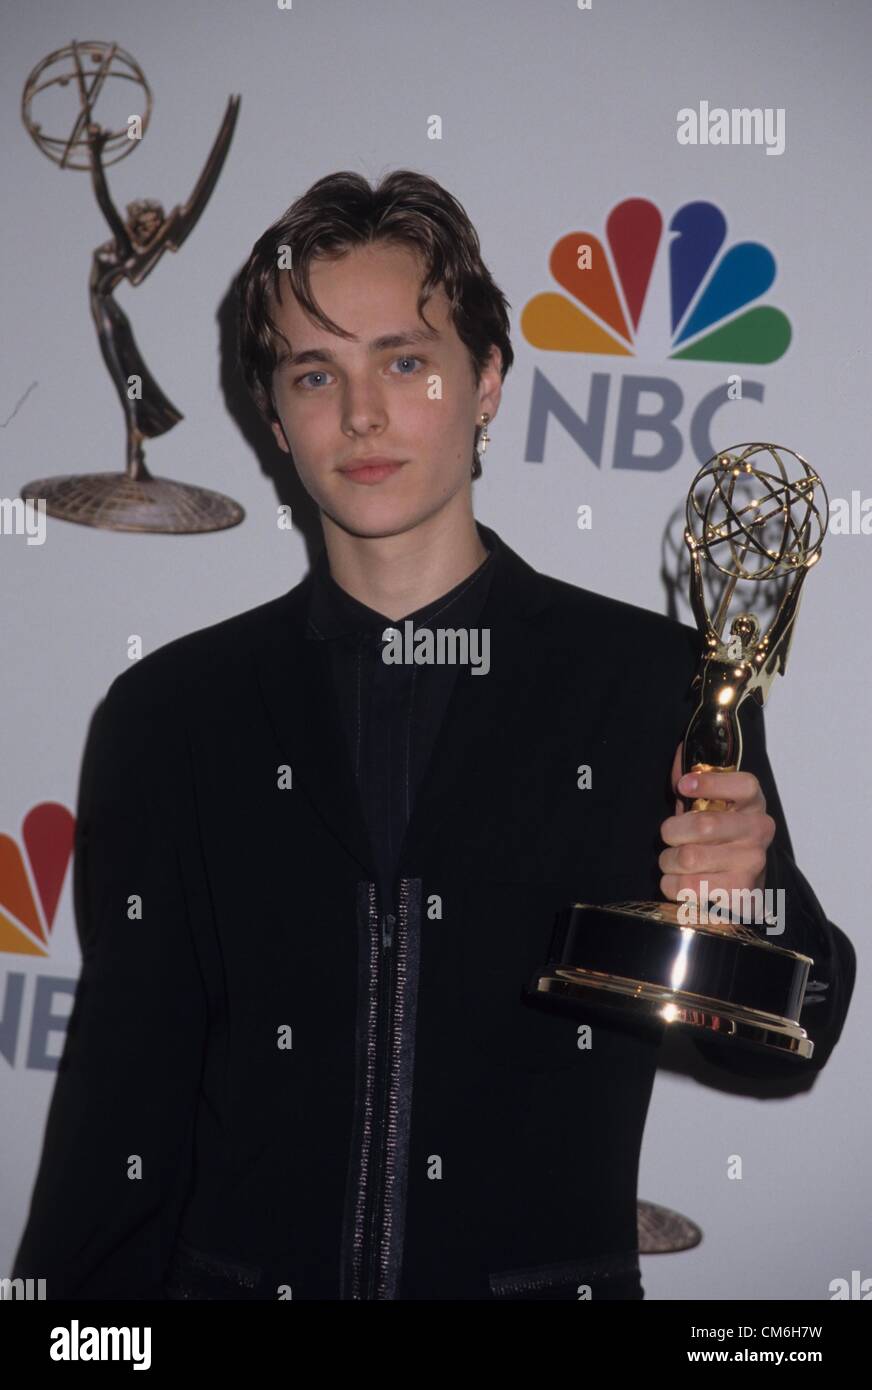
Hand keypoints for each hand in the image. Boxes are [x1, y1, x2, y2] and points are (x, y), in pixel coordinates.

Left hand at [659, 741, 775, 906]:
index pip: (743, 785)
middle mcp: (758, 831)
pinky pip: (688, 887)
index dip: (710, 783)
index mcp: (752, 803)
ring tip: (673, 861)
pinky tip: (679, 881)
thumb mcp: (707, 805)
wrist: (739, 884)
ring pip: (690, 858)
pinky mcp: (739, 894)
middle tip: (669, 836)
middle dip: (672, 831)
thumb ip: (693, 782)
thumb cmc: (717, 838)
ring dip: (668, 860)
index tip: (683, 786)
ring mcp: (752, 864)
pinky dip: (672, 885)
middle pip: (704, 825)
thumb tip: (681, 751)